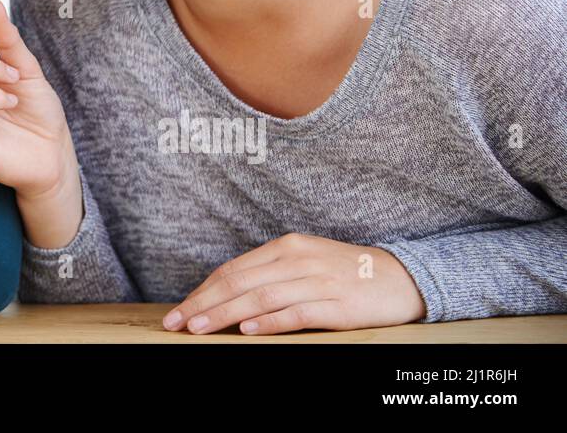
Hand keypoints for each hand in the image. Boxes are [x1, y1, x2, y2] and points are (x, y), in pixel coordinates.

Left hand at [162, 233, 426, 334]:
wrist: (401, 277)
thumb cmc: (345, 273)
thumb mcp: (304, 264)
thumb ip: (269, 275)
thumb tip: (227, 298)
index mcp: (286, 247)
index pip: (233, 270)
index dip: (203, 291)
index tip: (179, 310)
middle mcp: (297, 260)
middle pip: (239, 282)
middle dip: (203, 304)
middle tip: (177, 323)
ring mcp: (317, 282)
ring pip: (260, 297)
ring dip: (225, 314)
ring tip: (200, 329)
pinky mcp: (337, 305)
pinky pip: (297, 313)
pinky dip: (270, 322)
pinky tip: (248, 330)